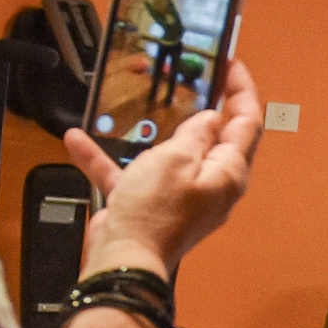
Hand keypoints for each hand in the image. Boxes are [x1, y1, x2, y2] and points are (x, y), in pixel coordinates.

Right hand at [62, 59, 261, 276]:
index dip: (241, 90)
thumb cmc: (154, 214)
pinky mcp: (149, 206)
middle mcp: (209, 185)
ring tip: (143, 103)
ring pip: (170, 153)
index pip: (247, 123)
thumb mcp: (177, 158)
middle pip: (215, 137)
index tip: (231, 65)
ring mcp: (179, 196)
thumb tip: (210, 119)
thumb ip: (196, 133)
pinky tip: (80, 141)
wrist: (123, 261)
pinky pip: (130, 174)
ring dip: (153, 130)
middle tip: (197, 77)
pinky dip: (108, 158)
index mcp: (227, 173)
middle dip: (206, 105)